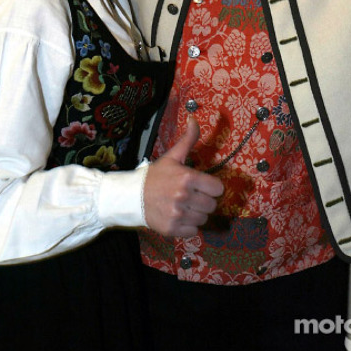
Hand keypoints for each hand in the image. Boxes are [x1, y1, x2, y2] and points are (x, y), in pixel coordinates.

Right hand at [143, 118, 223, 236]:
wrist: (131, 196)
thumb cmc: (155, 176)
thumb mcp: (172, 156)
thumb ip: (188, 139)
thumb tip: (194, 119)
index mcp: (187, 177)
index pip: (218, 188)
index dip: (212, 187)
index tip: (202, 186)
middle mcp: (184, 196)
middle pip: (212, 205)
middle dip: (204, 201)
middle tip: (191, 196)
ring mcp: (178, 214)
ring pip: (203, 219)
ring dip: (196, 214)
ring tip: (184, 206)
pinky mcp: (172, 229)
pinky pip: (193, 231)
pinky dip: (188, 226)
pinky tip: (178, 217)